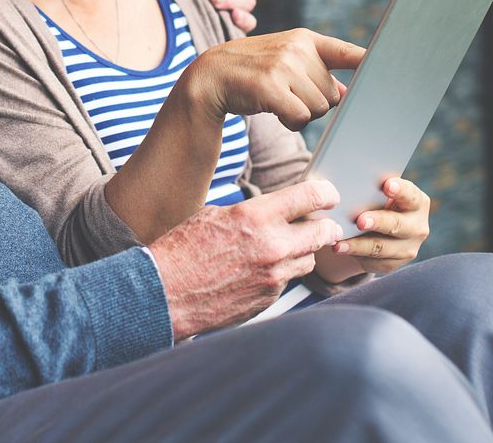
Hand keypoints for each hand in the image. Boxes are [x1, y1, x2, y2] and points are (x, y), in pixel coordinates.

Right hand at [149, 180, 342, 338]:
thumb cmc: (182, 251)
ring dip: (301, 252)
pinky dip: (279, 274)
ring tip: (280, 250)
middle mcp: (272, 246)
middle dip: (325, 227)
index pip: (310, 196)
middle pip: (323, 232)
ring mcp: (273, 276)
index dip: (325, 193)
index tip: (327, 195)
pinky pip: (287, 281)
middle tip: (322, 225)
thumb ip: (251, 213)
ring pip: (308, 259)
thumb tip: (275, 211)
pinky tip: (256, 271)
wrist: (165, 294)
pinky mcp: (269, 299)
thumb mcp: (214, 216)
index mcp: (255, 216)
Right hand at [185, 28, 363, 130]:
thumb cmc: (250, 74)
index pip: (348, 53)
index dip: (373, 63)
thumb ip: (316, 75)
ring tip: (277, 101)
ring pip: (319, 108)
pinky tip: (273, 111)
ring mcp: (283, 66)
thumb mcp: (283, 64)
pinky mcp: (270, 86)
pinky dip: (290, 121)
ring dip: (301, 113)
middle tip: (286, 95)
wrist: (209, 77)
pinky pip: (300, 116)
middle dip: (313, 102)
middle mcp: (297, 48)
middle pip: (333, 94)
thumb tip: (347, 93)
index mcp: (305, 39)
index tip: (399, 65)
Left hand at [333, 178, 430, 273]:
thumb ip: (369, 188)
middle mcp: (417, 226)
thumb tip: (341, 184)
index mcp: (416, 202)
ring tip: (338, 243)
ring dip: (358, 245)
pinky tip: (340, 249)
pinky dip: (354, 255)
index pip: (410, 195)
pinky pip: (373, 261)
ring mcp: (408, 248)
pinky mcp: (393, 263)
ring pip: (381, 247)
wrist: (374, 229)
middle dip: (378, 222)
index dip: (400, 190)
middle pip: (397, 224)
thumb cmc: (374, 202)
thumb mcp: (376, 194)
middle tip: (360, 221)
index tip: (387, 185)